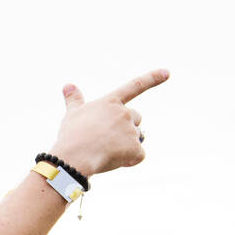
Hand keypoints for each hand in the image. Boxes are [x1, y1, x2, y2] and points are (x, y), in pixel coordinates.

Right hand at [48, 69, 168, 176]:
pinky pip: (137, 156)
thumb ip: (75, 100)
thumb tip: (68, 86)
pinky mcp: (135, 148)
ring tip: (104, 151)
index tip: (167, 72)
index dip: (152, 78)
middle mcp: (124, 113)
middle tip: (106, 139)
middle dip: (127, 128)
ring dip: (125, 145)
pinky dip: (129, 161)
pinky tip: (112, 161)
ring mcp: (131, 130)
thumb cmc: (71, 136)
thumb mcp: (72, 115)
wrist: (73, 158)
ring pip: (136, 138)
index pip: (135, 86)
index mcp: (111, 102)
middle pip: (136, 118)